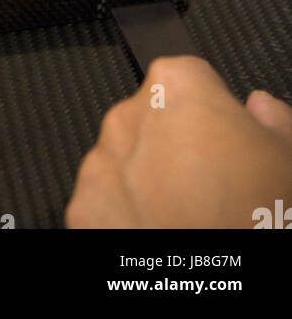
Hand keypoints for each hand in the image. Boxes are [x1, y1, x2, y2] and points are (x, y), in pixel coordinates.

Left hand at [66, 55, 291, 228]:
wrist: (213, 275)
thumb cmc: (252, 217)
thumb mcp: (287, 156)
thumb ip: (274, 117)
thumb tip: (261, 107)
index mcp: (177, 85)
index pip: (191, 79)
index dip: (214, 112)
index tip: (226, 139)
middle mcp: (129, 114)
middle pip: (154, 119)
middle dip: (177, 145)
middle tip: (211, 184)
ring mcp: (101, 161)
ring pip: (127, 159)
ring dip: (149, 178)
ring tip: (188, 213)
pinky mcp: (83, 206)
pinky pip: (106, 201)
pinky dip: (126, 214)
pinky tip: (160, 230)